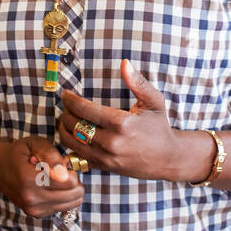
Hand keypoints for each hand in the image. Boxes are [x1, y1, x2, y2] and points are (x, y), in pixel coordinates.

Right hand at [0, 135, 83, 218]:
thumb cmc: (18, 154)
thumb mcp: (33, 143)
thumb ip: (50, 154)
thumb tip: (64, 172)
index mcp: (29, 179)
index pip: (69, 182)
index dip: (71, 170)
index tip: (61, 164)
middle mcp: (31, 198)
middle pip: (74, 195)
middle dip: (73, 181)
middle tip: (59, 171)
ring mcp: (33, 209)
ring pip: (72, 203)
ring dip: (69, 190)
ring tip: (54, 179)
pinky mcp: (36, 214)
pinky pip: (63, 207)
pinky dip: (62, 197)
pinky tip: (50, 187)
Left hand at [56, 59, 192, 181]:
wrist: (167, 158)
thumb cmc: (159, 127)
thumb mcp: (153, 101)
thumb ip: (138, 82)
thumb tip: (125, 63)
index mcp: (121, 123)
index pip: (83, 109)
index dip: (70, 100)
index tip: (66, 94)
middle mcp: (111, 142)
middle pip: (73, 125)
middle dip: (65, 113)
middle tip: (66, 106)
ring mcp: (106, 157)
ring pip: (71, 142)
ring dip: (63, 129)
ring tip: (66, 119)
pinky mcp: (104, 167)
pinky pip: (77, 157)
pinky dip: (70, 146)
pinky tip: (73, 136)